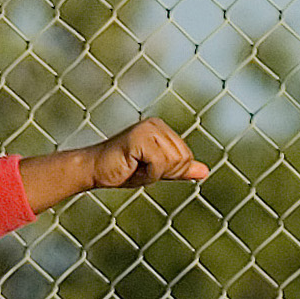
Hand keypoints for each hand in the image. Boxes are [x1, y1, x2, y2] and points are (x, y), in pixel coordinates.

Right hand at [88, 118, 210, 190]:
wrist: (94, 170)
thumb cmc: (123, 170)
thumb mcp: (158, 171)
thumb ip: (180, 170)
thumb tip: (205, 172)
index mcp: (162, 129)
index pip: (186, 157)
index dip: (170, 171)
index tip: (147, 167)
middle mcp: (156, 124)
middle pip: (183, 159)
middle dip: (163, 172)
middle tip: (139, 167)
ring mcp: (147, 129)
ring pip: (172, 162)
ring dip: (154, 173)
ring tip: (134, 166)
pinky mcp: (139, 138)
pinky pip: (159, 164)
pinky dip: (148, 174)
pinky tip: (131, 166)